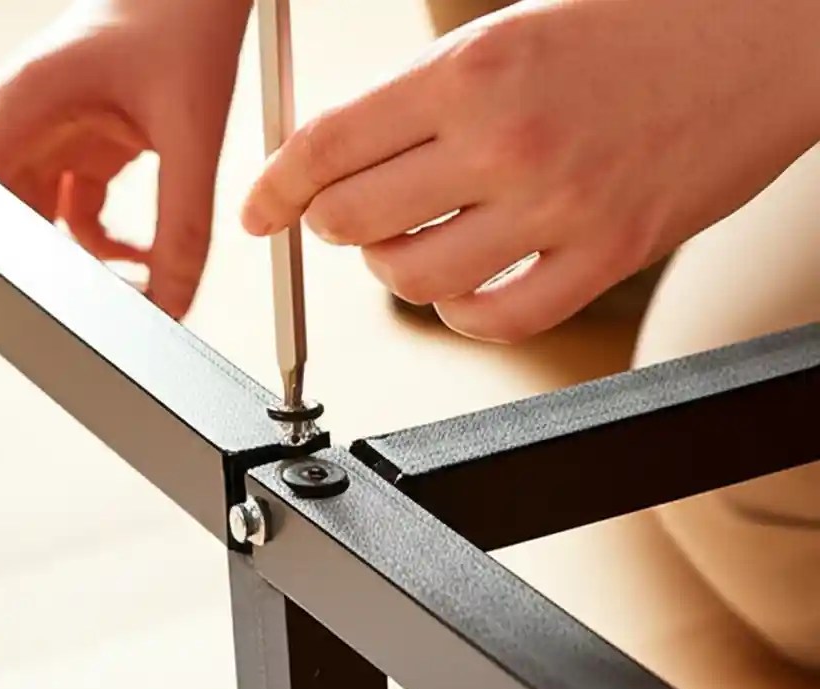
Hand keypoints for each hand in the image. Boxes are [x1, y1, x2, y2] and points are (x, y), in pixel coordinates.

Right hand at [0, 0, 251, 318]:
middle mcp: (26, 119)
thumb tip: (173, 295)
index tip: (11, 295)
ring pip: (40, 218)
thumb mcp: (191, 130)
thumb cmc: (183, 19)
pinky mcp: (81, 143)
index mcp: (27, 101)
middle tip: (82, 308)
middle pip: (3, 213)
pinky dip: (102, 240)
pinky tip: (137, 255)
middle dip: (40, 264)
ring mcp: (50, 132)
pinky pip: (75, 209)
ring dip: (77, 257)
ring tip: (122, 288)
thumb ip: (183, 220)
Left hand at [240, 0, 819, 341]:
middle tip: (345, 214)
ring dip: (391, 270)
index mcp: (469, 69)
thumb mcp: (509, 28)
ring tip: (409, 243)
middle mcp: (505, 139)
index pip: (327, 146)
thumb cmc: (637, 22)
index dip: (274, 188)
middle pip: (352, 221)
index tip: (259, 210)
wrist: (768, 32)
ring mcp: (559, 205)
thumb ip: (421, 97)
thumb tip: (338, 155)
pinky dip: (462, 313)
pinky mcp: (609, 255)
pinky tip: (466, 285)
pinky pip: (497, 319)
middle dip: (328, 225)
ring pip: (412, 281)